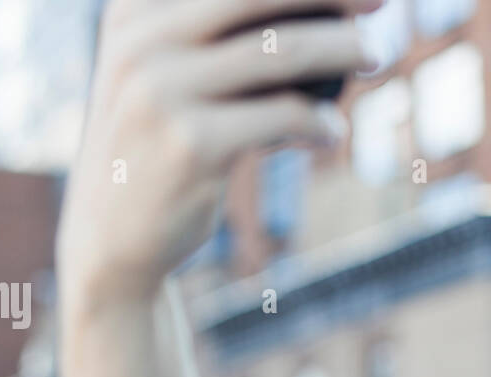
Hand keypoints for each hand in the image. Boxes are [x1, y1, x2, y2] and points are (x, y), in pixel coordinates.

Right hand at [56, 0, 379, 311]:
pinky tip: (330, 134)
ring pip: (280, 52)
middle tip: (381, 1)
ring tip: (374, 57)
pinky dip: (319, 123)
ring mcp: (161, 90)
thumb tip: (318, 19)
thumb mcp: (162, 79)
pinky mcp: (190, 143)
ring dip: (342, 50)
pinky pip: (282, 117)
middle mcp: (141, 40)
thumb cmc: (154, 151)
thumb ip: (212, 41)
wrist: (109, 238)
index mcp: (134, 11)